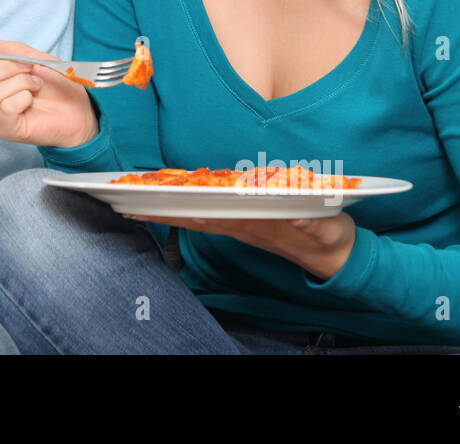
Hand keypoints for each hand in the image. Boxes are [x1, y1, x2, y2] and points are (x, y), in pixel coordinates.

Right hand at [0, 24, 98, 148]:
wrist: (74, 102)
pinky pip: (6, 107)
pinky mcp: (5, 130)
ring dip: (18, 81)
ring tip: (32, 83)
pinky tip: (32, 97)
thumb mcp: (16, 51)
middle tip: (23, 67)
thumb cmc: (46, 78)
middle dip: (2, 67)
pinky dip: (24, 95)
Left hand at [123, 211, 357, 280]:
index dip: (175, 210)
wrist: (335, 256)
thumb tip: (293, 212)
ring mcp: (240, 224)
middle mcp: (239, 225)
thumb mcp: (326, 229)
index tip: (146, 206)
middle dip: (159, 210)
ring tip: (136, 204)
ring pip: (196, 217)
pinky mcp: (246, 222)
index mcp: (251, 224)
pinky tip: (170, 206)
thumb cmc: (327, 238)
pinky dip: (186, 210)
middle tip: (124, 202)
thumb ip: (312, 222)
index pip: (205, 216)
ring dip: (167, 210)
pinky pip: (208, 216)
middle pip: (191, 217)